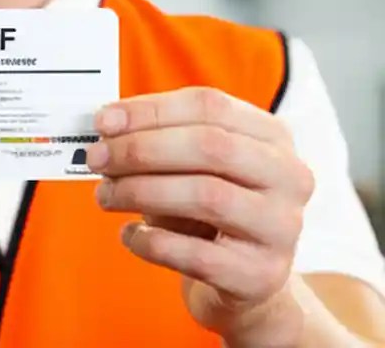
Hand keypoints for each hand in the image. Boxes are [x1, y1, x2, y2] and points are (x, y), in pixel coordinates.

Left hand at [86, 87, 315, 344]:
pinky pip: (195, 254)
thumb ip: (155, 139)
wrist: (245, 281)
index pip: (210, 105)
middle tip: (97, 159)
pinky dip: (151, 241)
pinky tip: (130, 235)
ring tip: (105, 196)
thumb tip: (106, 125)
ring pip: (206, 196)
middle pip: (210, 147)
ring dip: (140, 192)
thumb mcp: (190, 167)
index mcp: (272, 136)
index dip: (150, 110)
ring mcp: (281, 228)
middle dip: (141, 150)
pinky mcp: (261, 275)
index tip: (102, 121)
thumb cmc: (208, 211)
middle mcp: (289, 177)